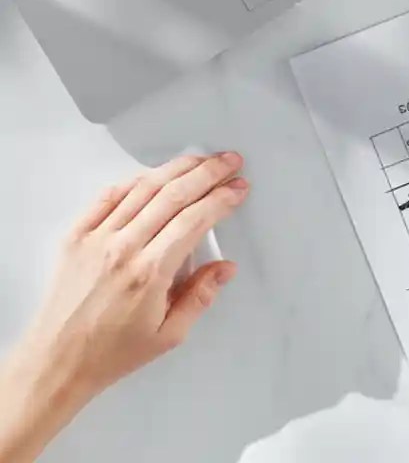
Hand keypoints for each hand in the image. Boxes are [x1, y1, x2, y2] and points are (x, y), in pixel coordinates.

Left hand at [0, 154, 248, 462]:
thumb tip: (224, 268)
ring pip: (142, 189)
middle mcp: (123, 250)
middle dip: (207, 173)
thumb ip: (200, 296)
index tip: (238, 188)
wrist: (57, 361)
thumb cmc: (109, 352)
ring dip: (175, 169)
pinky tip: (151, 175)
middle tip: (228, 162)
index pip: (194, 220)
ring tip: (198, 160)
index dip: (221, 199)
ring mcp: (96, 239)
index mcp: (150, 273)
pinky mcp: (76, 237)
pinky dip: (133, 181)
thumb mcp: (169, 335)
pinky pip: (107, 198)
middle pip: (172, 195)